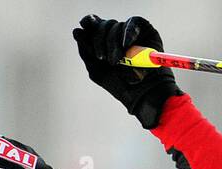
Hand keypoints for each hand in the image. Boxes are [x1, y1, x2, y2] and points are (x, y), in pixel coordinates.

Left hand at [72, 14, 179, 128]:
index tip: (82, 26)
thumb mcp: (97, 70)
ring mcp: (130, 32)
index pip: (93, 25)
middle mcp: (116, 35)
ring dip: (113, 43)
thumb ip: (86, 50)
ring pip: (115, 25)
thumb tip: (76, 31)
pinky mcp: (145, 30)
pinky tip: (126, 45)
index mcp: (103, 43)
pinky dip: (128, 33)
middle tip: (103, 58)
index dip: (88, 22)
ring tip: (116, 61)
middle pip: (102, 25)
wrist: (143, 92)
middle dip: (99, 40)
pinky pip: (133, 23)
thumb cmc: (120, 85)